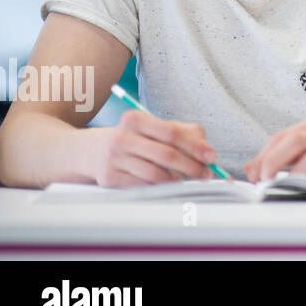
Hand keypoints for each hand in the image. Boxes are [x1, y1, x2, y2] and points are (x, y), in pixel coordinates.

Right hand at [92, 109, 219, 185]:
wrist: (92, 150)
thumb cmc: (134, 137)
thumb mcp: (154, 127)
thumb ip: (184, 132)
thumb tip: (207, 149)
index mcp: (136, 119)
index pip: (173, 133)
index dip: (195, 146)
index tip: (212, 157)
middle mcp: (122, 137)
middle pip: (166, 155)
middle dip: (192, 166)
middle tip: (206, 174)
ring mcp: (114, 159)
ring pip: (155, 174)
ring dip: (177, 179)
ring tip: (186, 178)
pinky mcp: (110, 178)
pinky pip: (143, 186)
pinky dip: (161, 186)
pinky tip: (168, 182)